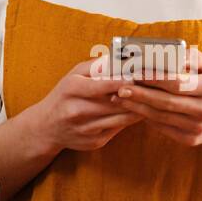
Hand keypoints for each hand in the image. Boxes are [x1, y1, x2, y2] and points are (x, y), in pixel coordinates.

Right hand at [28, 59, 142, 152]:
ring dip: (139, 108)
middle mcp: (77, 110)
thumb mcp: (74, 75)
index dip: (124, 81)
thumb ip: (96, 66)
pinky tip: (139, 111)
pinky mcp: (94, 142)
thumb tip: (121, 58)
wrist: (46, 128)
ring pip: (121, 118)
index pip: (103, 85)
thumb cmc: (65, 95)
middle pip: (116, 103)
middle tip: (155, 86)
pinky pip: (119, 129)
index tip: (141, 75)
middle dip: (137, 95)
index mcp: (72, 89)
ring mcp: (86, 129)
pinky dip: (130, 120)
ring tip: (153, 99)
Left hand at [114, 48, 201, 147]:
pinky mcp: (191, 140)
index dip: (155, 78)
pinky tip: (135, 109)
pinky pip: (164, 128)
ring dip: (138, 107)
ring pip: (162, 117)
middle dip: (141, 94)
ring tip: (120, 98)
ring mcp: (199, 127)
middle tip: (121, 87)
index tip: (136, 72)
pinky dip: (148, 118)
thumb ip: (192, 57)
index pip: (178, 83)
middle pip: (167, 102)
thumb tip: (169, 52)